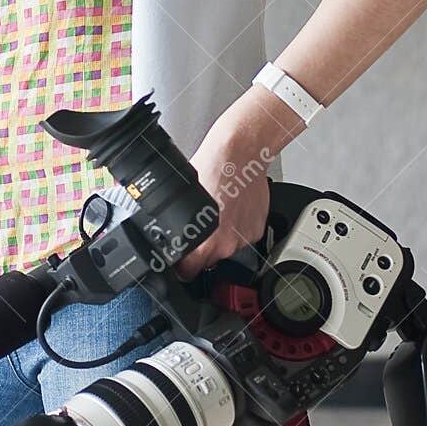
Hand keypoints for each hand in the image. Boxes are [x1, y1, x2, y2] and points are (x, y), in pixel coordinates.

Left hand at [175, 120, 271, 281]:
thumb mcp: (181, 197)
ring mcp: (244, 238)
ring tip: (218, 212)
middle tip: (200, 226)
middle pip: (208, 261)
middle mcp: (227, 245)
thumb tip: (169, 234)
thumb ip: (179, 223)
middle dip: (202, 249)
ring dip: (221, 236)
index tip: (181, 260)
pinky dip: (236, 227)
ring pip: (226, 248)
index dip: (181, 266)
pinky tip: (231, 209)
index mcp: (205, 242)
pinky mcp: (257, 230)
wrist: (242, 152)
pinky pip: (242, 237)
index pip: (188, 273)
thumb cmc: (213, 167)